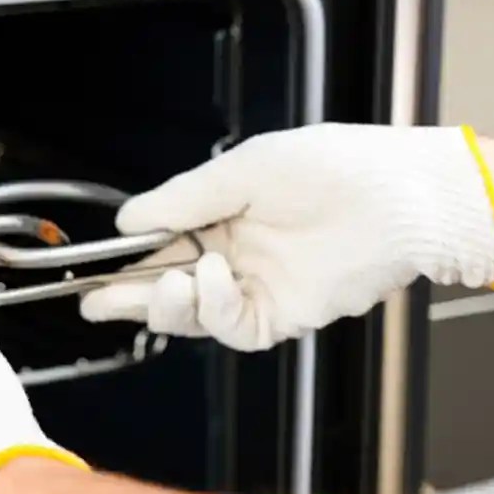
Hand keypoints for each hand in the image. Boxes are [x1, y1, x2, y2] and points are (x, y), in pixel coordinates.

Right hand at [80, 123, 493, 350]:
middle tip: (94, 304)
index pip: (162, 244)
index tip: (92, 268)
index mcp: (224, 215)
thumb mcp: (246, 168)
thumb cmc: (335, 168)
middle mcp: (237, 255)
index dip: (126, 261)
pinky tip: (208, 280)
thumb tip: (129, 220)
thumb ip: (186, 198)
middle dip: (130, 298)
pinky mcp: (283, 314)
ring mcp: (259, 287)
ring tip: (170, 283)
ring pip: (195, 314)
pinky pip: (232, 325)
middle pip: (169, 286)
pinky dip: (211, 309)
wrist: (401, 199)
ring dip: (170, 304)